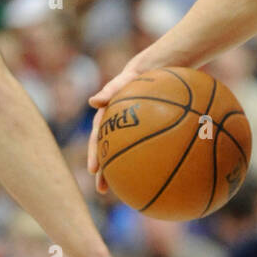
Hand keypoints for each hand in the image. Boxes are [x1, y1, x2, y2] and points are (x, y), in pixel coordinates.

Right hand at [87, 55, 152, 191]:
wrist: (164, 65)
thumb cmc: (146, 70)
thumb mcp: (130, 75)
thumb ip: (113, 88)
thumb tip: (92, 102)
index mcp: (110, 114)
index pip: (98, 137)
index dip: (95, 154)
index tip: (93, 171)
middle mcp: (119, 123)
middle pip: (109, 150)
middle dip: (104, 171)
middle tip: (101, 189)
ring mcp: (133, 128)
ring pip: (126, 152)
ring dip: (124, 170)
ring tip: (126, 190)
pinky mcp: (146, 130)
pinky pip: (148, 148)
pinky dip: (150, 162)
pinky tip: (160, 176)